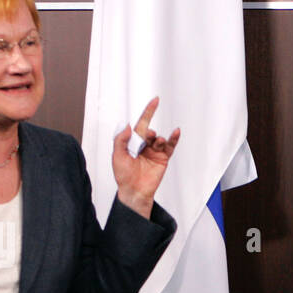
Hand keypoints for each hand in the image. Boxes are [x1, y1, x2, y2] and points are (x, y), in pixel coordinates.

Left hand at [113, 97, 180, 217]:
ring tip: (155, 143)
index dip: (148, 112)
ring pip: (159, 139)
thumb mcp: (117, 156)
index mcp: (132, 142)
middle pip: (149, 131)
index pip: (140, 124)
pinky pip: (170, 146)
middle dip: (149, 132)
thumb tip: (128, 126)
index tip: (155, 101)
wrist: (134, 191)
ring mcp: (154, 151)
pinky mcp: (162, 158)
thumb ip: (121, 140)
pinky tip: (176, 132)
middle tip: (148, 137)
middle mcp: (144, 145)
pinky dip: (173, 139)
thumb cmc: (124, 176)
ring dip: (157, 139)